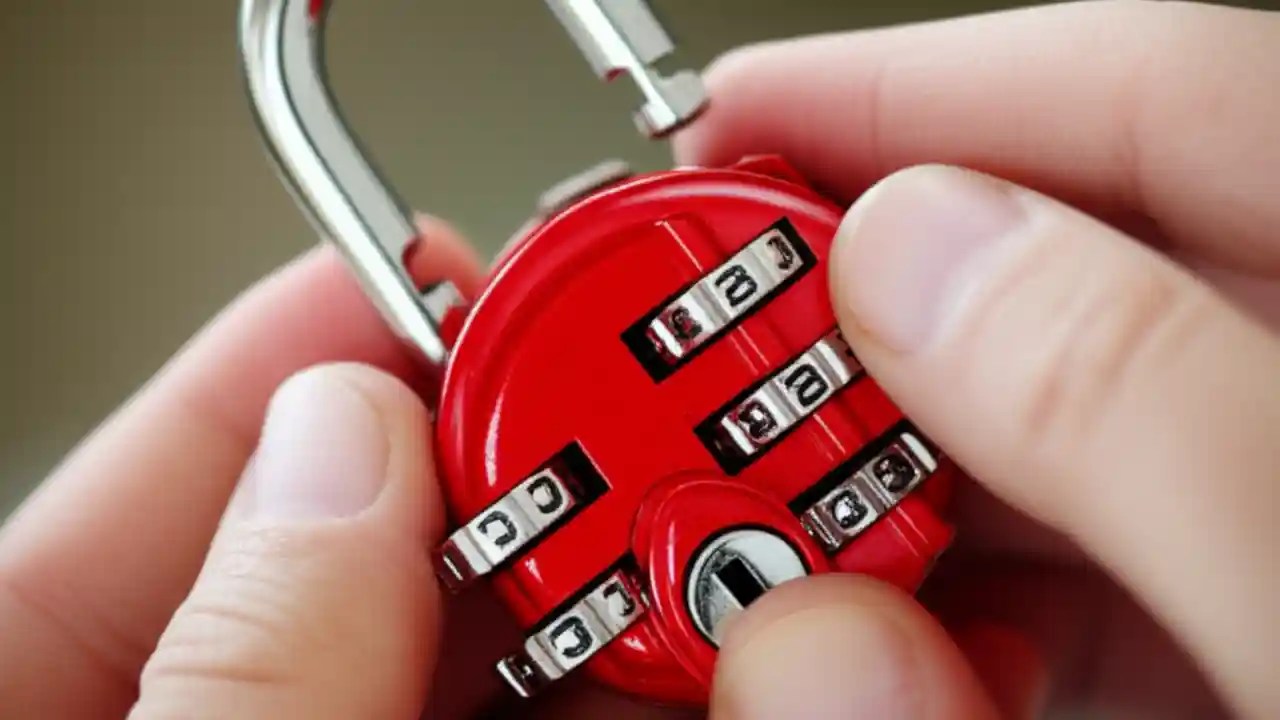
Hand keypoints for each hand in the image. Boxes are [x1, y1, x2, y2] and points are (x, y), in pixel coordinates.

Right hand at [673, 1, 1278, 717]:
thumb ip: (1136, 408)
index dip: (919, 87)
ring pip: (1052, 418)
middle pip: (1071, 260)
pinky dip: (965, 580)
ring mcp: (1272, 500)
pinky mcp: (1254, 621)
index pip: (1155, 99)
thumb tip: (916, 262)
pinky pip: (1088, 561)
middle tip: (715, 315)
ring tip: (764, 473)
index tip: (735, 115)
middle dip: (869, 286)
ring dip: (889, 450)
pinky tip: (889, 605)